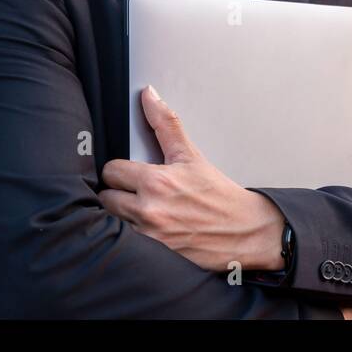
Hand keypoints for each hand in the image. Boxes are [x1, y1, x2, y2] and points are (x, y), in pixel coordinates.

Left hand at [98, 86, 285, 272]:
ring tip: (141, 210)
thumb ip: (165, 124)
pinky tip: (147, 229)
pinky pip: (124, 243)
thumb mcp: (192, 156)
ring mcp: (149, 236)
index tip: (130, 173)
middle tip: (134, 192)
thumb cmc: (219, 195)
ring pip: (111, 220)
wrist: (246, 231)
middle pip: (105, 197)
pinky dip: (130, 236)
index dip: (120, 170)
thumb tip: (149, 95)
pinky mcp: (152, 256)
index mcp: (157, 181)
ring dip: (122, 214)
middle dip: (117, 193)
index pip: (111, 170)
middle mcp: (149, 210)